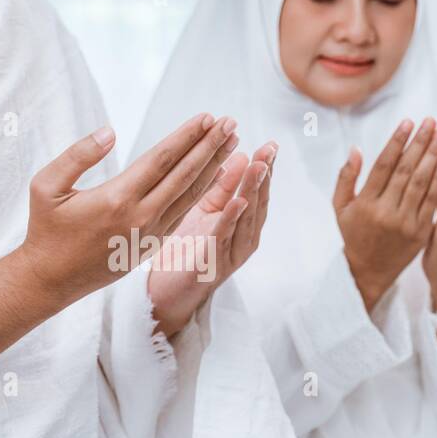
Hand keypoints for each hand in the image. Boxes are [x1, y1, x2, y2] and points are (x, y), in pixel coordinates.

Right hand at [16, 113, 237, 306]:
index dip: (186, 136)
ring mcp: (149, 234)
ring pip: (190, 196)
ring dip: (213, 167)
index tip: (206, 117)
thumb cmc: (45, 229)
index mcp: (117, 199)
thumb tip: (110, 131)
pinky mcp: (151, 246)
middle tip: (230, 123)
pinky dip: (202, 193)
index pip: (162, 159)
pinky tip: (215, 176)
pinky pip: (183, 214)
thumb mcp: (46, 186)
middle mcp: (140, 217)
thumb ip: (77, 155)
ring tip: (231, 144)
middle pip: (184, 175)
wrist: (50, 280)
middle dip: (210, 146)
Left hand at [147, 140, 275, 337]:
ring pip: (246, 219)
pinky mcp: (213, 265)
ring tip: (258, 168)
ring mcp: (230, 253)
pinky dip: (231, 219)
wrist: (166, 292)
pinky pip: (224, 238)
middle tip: (268, 151)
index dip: (265, 169)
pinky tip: (238, 202)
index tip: (271, 145)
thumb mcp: (204, 211)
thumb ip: (222, 187)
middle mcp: (242, 239)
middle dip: (263, 176)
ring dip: (252, 192)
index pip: (257, 192)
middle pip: (257, 203)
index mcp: (240, 224)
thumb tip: (240, 154)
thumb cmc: (185, 250)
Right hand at [333, 118, 436, 310]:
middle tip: (433, 123)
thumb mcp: (341, 207)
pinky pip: (434, 202)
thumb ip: (346, 177)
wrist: (369, 270)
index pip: (384, 165)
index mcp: (365, 203)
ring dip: (435, 157)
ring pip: (423, 184)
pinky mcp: (420, 232)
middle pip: (407, 170)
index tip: (408, 122)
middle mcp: (385, 212)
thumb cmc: (354, 233)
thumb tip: (356, 149)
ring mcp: (405, 223)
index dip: (397, 141)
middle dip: (421, 143)